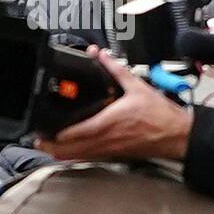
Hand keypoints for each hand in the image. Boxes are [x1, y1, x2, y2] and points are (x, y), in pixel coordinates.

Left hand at [36, 47, 192, 161]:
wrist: (178, 135)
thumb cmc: (161, 115)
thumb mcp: (137, 86)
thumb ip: (115, 70)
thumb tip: (100, 55)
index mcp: (108, 123)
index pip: (75, 132)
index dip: (56, 135)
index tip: (41, 130)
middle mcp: (105, 140)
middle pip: (69, 150)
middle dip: (49, 146)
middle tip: (36, 138)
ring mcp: (107, 150)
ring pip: (76, 157)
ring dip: (58, 152)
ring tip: (44, 144)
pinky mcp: (112, 155)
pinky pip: (87, 158)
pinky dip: (73, 156)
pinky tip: (65, 151)